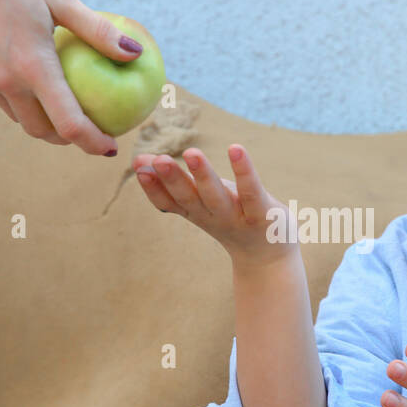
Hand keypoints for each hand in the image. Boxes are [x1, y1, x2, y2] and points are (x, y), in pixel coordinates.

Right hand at [0, 0, 141, 155]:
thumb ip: (97, 32)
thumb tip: (135, 53)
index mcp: (32, 66)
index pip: (68, 123)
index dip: (93, 142)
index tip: (111, 148)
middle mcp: (5, 81)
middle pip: (42, 131)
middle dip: (70, 140)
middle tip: (94, 131)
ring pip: (20, 119)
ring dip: (46, 125)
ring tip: (69, 113)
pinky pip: (4, 101)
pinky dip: (26, 105)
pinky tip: (40, 88)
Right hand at [132, 144, 298, 267]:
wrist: (268, 257)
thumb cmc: (231, 218)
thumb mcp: (200, 200)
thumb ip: (171, 182)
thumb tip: (138, 161)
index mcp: (195, 212)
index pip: (169, 202)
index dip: (153, 187)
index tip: (138, 166)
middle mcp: (212, 216)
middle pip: (190, 198)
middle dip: (173, 179)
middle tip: (158, 160)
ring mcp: (237, 216)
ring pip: (217, 196)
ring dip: (203, 176)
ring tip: (191, 153)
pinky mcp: (263, 213)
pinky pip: (252, 191)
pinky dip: (244, 171)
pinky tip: (236, 149)